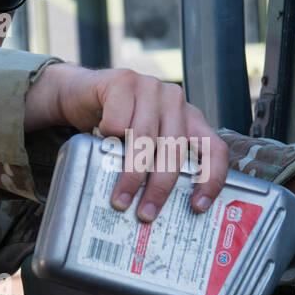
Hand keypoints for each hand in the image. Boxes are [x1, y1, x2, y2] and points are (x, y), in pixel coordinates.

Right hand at [27, 64, 228, 221]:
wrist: (80, 94)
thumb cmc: (116, 128)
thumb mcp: (143, 145)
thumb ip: (156, 164)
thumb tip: (155, 214)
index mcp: (189, 118)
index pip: (214, 148)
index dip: (212, 178)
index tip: (197, 207)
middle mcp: (175, 100)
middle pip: (175, 149)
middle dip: (160, 187)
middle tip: (145, 214)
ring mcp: (151, 87)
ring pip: (145, 138)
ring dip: (131, 173)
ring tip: (120, 199)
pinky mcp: (124, 80)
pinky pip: (118, 121)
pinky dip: (108, 137)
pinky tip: (100, 140)